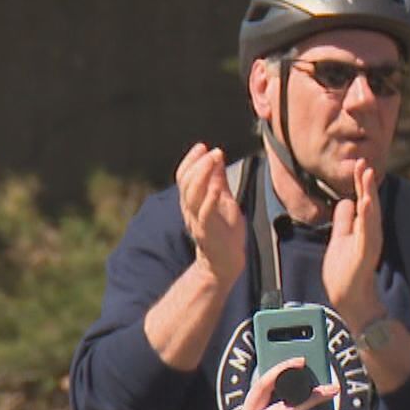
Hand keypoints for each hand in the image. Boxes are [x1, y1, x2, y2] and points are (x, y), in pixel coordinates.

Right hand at [176, 143, 244, 286]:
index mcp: (192, 202)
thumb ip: (218, 181)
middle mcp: (190, 210)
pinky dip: (209, 196)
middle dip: (198, 163)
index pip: (184, 177)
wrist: (225, 262)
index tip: (202, 146)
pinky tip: (216, 184)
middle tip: (212, 151)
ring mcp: (198, 221)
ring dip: (203, 174)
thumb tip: (217, 158)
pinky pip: (205, 212)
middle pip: (186, 182)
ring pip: (191, 194)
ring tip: (214, 159)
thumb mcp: (223, 201)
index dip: (191, 160)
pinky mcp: (208, 231)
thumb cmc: (224, 232)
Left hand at [323, 162, 383, 325]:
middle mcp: (369, 233)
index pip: (364, 200)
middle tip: (365, 164)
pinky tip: (364, 203)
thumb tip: (346, 201)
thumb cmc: (345, 271)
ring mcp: (369, 243)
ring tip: (367, 177)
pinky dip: (367, 218)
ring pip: (371, 215)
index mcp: (363, 228)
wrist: (348, 298)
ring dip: (370, 195)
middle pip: (369, 203)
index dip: (361, 183)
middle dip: (367, 184)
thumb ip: (344, 220)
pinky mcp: (365, 254)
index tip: (359, 164)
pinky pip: (367, 233)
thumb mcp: (340, 237)